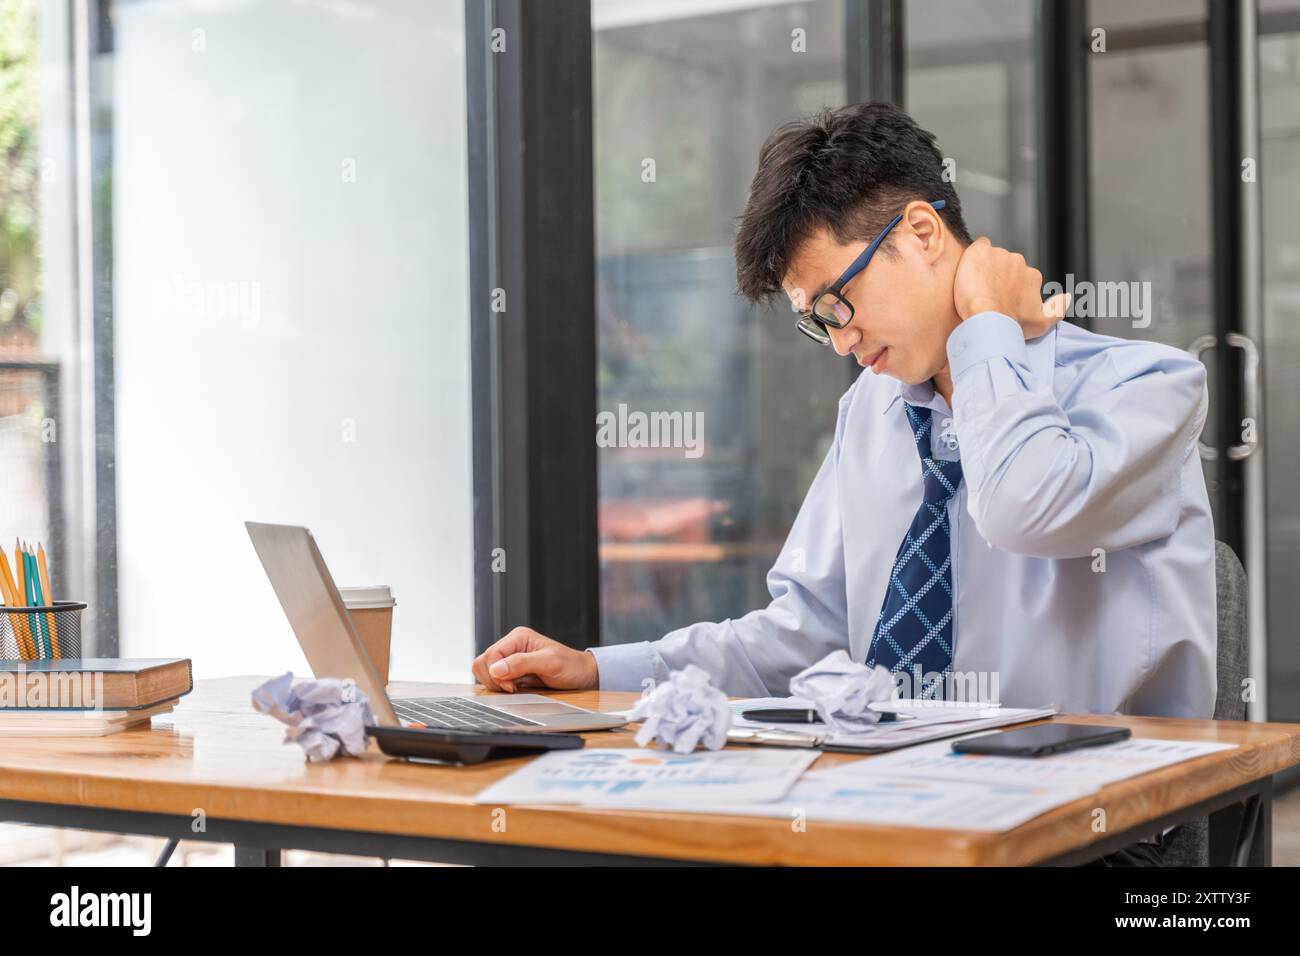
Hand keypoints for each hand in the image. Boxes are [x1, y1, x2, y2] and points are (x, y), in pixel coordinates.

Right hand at [471, 627, 599, 692]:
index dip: (496, 673)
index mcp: (518, 637)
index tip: (512, 686)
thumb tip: (496, 669)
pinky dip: (498, 686)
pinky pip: (493, 678)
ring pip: (484, 671)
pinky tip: (513, 688)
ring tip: (514, 688)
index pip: (491, 655)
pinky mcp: (511, 670)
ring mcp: (510, 658)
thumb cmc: (570, 666)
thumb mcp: (550, 663)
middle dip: (493, 679)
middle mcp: (511, 645)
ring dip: (495, 683)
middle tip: (512, 688)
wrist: (581, 674)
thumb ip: (522, 663)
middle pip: (483, 662)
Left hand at [953, 237, 1070, 338]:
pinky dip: (975, 255)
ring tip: (974, 288)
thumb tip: (1067, 297)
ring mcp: (1000, 255)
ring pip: (991, 259)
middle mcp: (1019, 263)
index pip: (1020, 278)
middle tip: (984, 295)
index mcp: (1032, 277)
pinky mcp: (981, 252)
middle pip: (1005, 267)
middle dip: (996, 278)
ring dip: (984, 270)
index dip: (1008, 290)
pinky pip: (979, 247)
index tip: (998, 300)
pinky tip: (969, 267)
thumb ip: (1057, 310)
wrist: (985, 319)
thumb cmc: (1009, 325)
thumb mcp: (1040, 324)